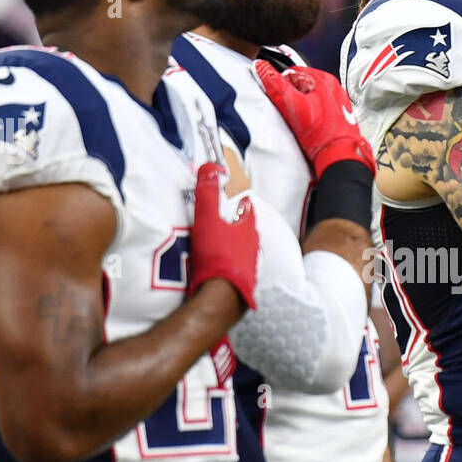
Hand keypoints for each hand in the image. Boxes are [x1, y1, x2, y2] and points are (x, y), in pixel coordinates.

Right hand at [189, 163, 258, 309]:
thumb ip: (208, 192)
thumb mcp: (208, 218)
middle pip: (246, 227)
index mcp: (246, 227)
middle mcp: (253, 245)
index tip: (233, 191)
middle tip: (225, 215)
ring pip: (244, 247)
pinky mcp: (244, 281)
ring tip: (222, 239)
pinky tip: (222, 264)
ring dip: (235, 241)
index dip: (238, 197)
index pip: (245, 205)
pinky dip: (231, 260)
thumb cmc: (216, 253)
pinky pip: (238, 265)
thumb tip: (210, 166)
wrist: (223, 295)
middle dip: (236, 220)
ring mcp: (250, 264)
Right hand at [255, 60, 374, 178]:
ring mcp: (338, 103)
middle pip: (301, 87)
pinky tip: (312, 129)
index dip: (282, 89)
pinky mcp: (340, 117)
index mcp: (324, 79)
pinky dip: (313, 119)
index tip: (282, 102)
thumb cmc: (320, 135)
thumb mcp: (292, 106)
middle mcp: (334, 88)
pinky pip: (320, 112)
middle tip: (293, 115)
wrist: (340, 156)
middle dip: (293, 99)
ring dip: (303, 109)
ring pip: (310, 100)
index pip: (291, 74)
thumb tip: (262, 68)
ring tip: (303, 124)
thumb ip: (275, 85)